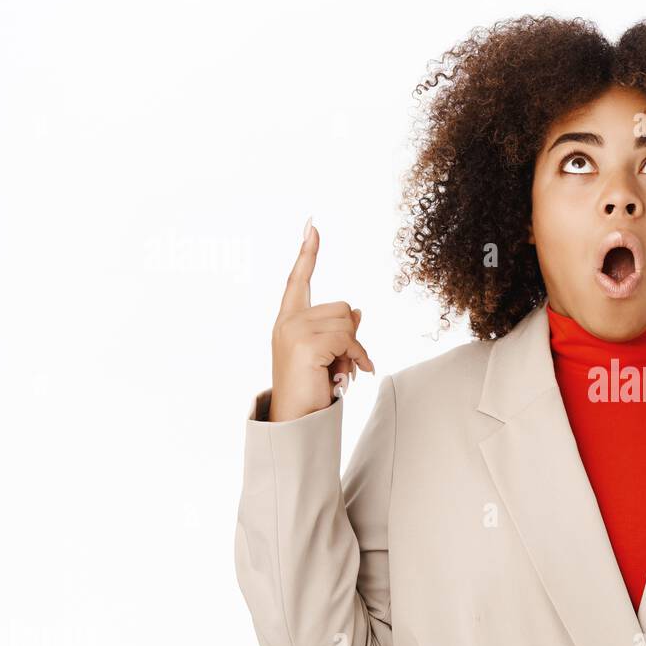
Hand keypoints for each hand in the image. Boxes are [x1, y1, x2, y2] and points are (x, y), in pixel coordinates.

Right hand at [269, 218, 375, 422]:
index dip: (308, 252)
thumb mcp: (328, 355)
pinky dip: (357, 358)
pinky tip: (351, 376)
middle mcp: (287, 321)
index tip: (312, 225)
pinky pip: (348, 339)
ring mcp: (293, 330)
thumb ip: (339, 330)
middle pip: (342, 308)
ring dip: (354, 350)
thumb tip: (358, 312)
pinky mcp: (305, 343)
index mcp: (289, 320)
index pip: (299, 279)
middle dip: (351, 337)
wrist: (296, 421)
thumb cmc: (311, 389)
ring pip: (347, 323)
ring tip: (340, 372)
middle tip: (341, 365)